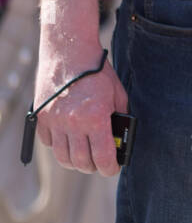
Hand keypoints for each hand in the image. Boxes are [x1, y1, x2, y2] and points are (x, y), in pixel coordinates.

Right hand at [33, 39, 128, 177]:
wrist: (69, 53)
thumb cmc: (98, 73)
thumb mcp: (118, 95)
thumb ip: (119, 118)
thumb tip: (120, 138)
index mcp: (96, 119)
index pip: (103, 157)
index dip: (110, 168)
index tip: (112, 168)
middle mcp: (73, 123)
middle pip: (81, 162)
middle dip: (93, 167)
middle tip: (99, 164)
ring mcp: (54, 121)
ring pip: (63, 157)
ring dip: (75, 162)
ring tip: (83, 158)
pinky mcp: (41, 117)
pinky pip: (49, 143)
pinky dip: (58, 147)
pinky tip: (68, 142)